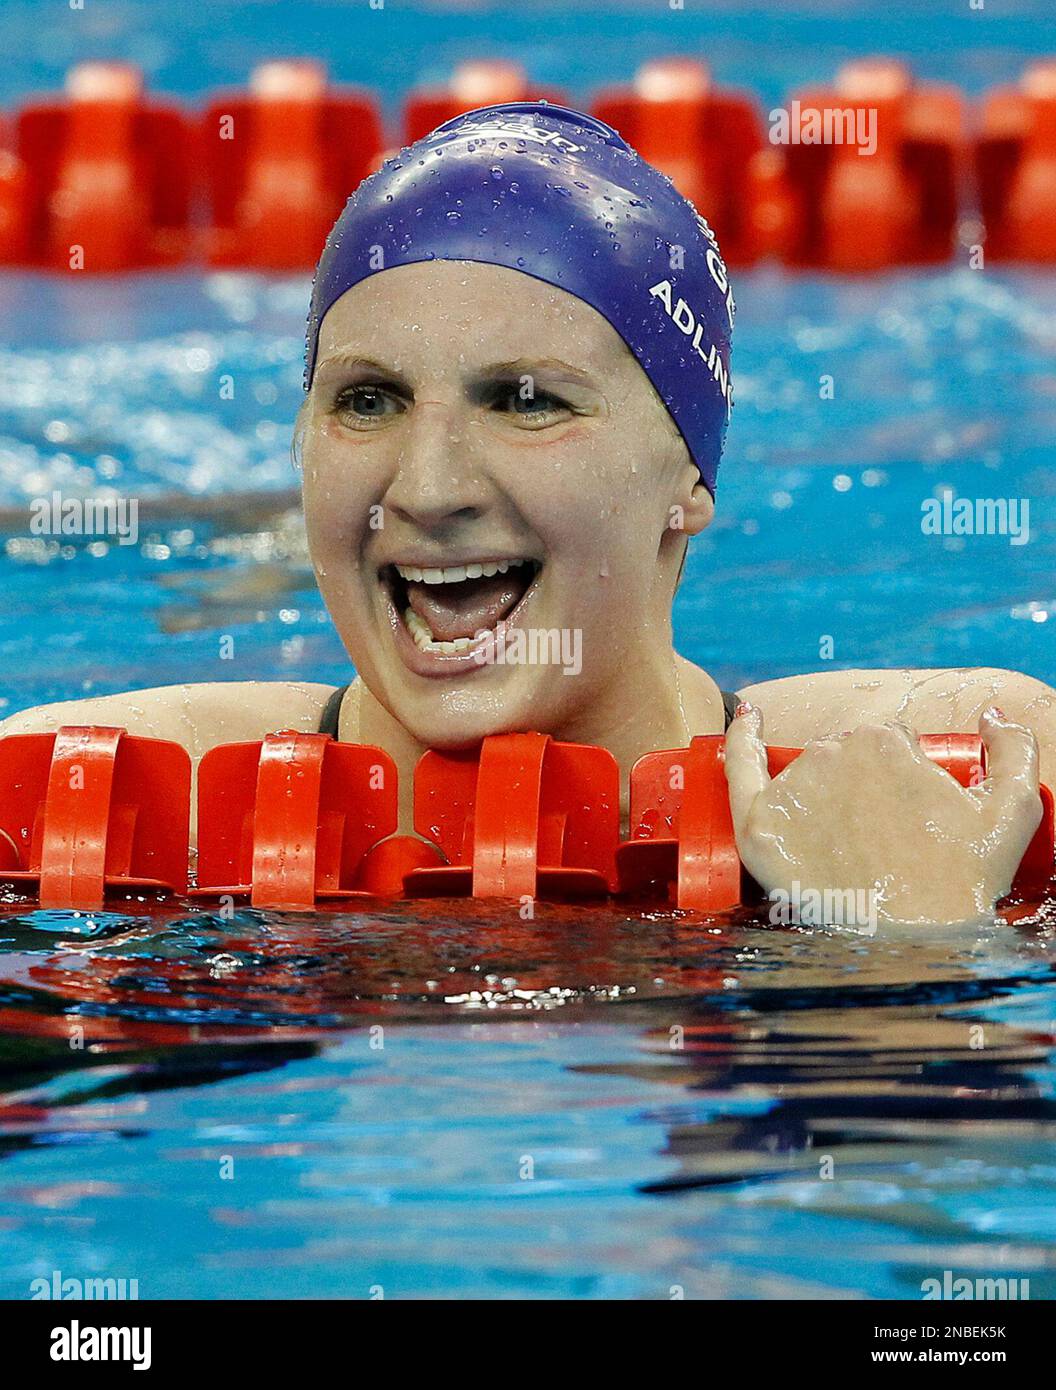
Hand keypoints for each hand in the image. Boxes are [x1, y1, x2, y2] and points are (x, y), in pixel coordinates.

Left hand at [724, 705, 1042, 925]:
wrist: (913, 944)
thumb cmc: (962, 881)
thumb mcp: (1013, 812)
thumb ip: (1014, 750)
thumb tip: (992, 715)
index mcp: (883, 741)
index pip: (887, 747)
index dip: (903, 782)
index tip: (911, 819)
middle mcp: (829, 755)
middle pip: (843, 758)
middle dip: (863, 788)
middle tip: (884, 839)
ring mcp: (789, 790)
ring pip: (805, 776)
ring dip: (823, 796)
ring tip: (851, 847)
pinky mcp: (757, 827)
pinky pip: (739, 773)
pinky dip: (739, 744)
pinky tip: (746, 720)